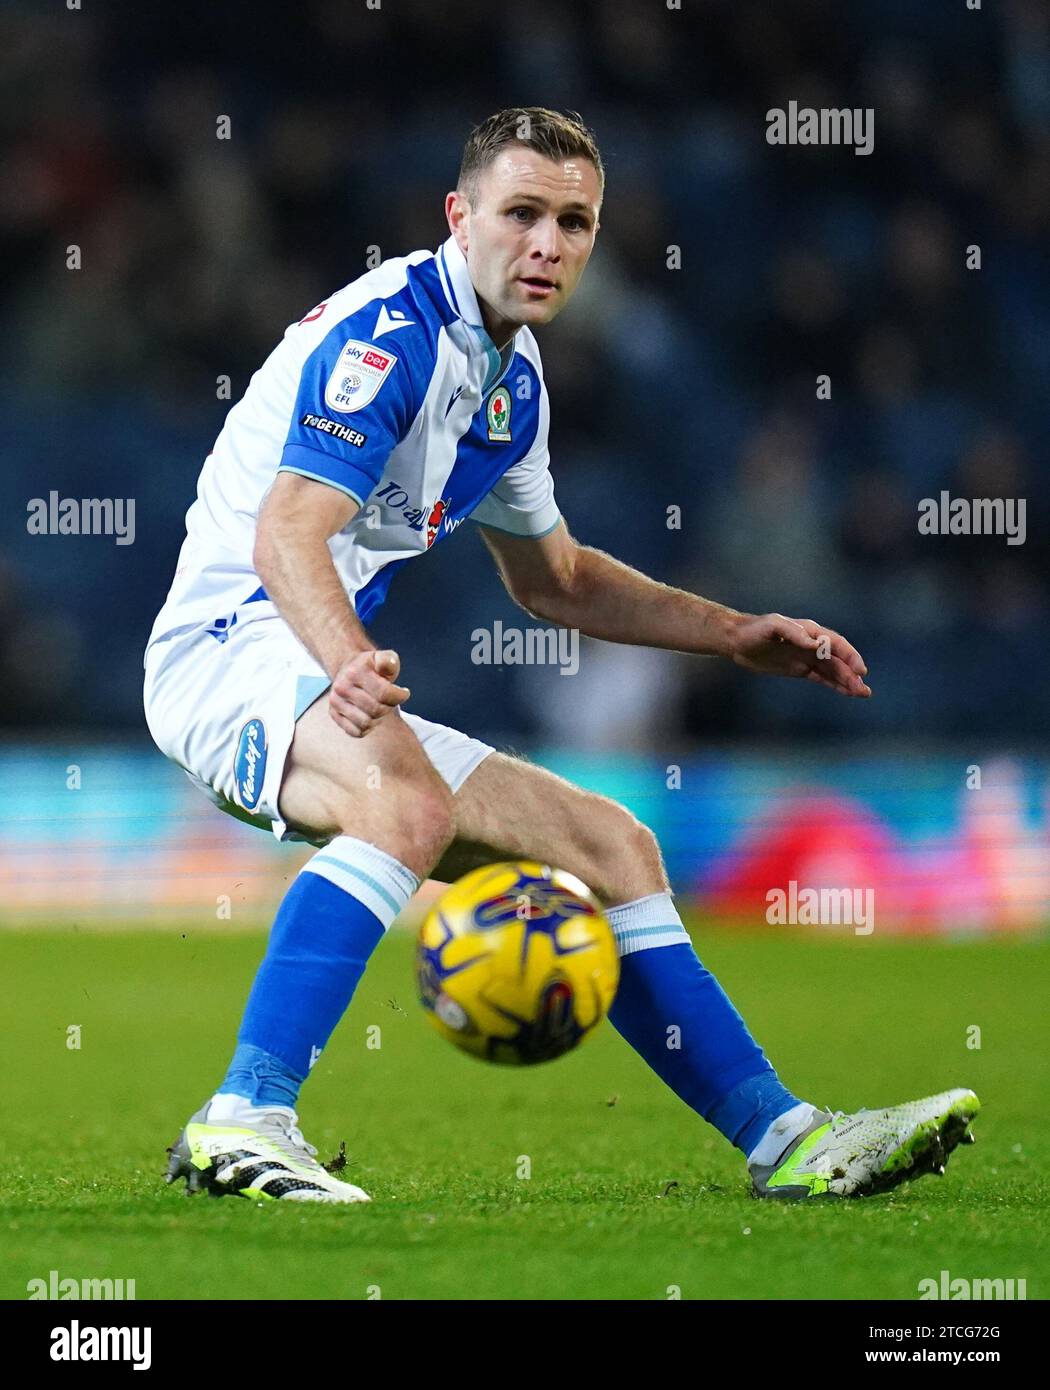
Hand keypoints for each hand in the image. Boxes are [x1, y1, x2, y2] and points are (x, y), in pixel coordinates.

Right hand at [329, 649, 410, 735]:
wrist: (349, 670)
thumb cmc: (372, 667)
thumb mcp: (384, 657)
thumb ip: (389, 660)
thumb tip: (387, 665)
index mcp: (355, 672)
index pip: (384, 693)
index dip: (400, 696)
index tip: (404, 693)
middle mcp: (341, 687)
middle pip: (376, 710)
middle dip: (389, 707)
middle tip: (391, 700)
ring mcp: (336, 702)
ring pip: (366, 724)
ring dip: (379, 718)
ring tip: (381, 707)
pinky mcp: (334, 715)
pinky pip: (356, 732)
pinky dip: (368, 728)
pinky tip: (371, 716)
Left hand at [729, 613, 870, 696]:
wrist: (737, 640)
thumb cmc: (754, 630)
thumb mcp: (772, 626)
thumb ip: (794, 633)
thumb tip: (815, 644)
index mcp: (810, 631)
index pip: (836, 644)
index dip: (850, 656)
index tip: (859, 670)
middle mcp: (812, 644)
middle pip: (838, 660)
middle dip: (852, 674)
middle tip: (863, 690)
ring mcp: (807, 657)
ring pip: (833, 670)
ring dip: (848, 681)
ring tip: (863, 693)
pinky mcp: (799, 669)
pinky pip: (822, 677)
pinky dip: (835, 684)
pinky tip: (847, 693)